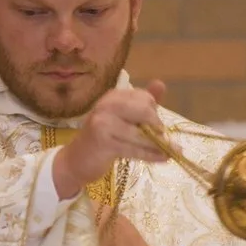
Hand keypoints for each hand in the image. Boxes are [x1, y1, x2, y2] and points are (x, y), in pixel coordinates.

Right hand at [52, 80, 170, 198]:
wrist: (76, 161)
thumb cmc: (102, 139)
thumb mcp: (122, 118)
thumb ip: (142, 103)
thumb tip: (161, 84)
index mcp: (112, 97)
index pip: (144, 97)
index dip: (154, 112)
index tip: (154, 126)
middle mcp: (106, 106)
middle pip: (145, 110)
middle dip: (157, 126)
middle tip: (161, 138)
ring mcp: (103, 124)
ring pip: (141, 134)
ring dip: (158, 145)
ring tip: (169, 152)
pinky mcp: (104, 143)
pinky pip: (135, 149)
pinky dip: (151, 155)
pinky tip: (163, 158)